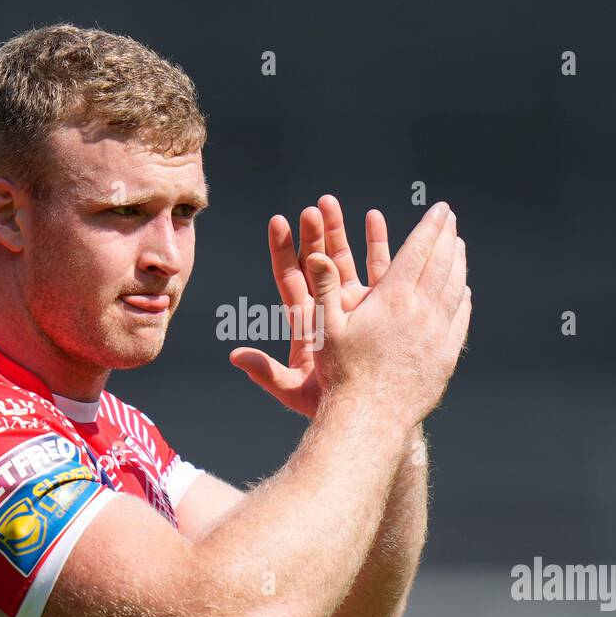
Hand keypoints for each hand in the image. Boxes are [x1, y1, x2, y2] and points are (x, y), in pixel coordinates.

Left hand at [229, 194, 390, 416]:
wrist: (367, 413)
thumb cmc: (328, 405)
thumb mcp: (293, 390)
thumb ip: (267, 373)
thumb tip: (236, 357)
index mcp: (305, 322)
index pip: (289, 278)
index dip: (283, 251)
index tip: (278, 222)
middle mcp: (327, 307)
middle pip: (315, 263)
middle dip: (312, 234)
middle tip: (312, 207)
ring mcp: (353, 305)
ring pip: (342, 261)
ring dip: (338, 232)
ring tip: (332, 203)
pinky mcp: (379, 307)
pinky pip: (377, 270)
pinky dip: (375, 244)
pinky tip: (373, 218)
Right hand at [304, 201, 469, 429]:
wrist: (372, 418)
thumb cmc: (342, 373)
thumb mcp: (325, 329)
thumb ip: (323, 289)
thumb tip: (314, 255)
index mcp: (393, 299)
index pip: (418, 251)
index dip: (431, 227)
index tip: (440, 209)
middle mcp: (422, 312)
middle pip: (442, 264)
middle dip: (447, 237)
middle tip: (450, 219)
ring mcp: (438, 334)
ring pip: (455, 288)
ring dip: (458, 262)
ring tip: (459, 246)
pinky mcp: (447, 355)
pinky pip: (460, 317)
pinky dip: (463, 296)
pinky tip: (463, 288)